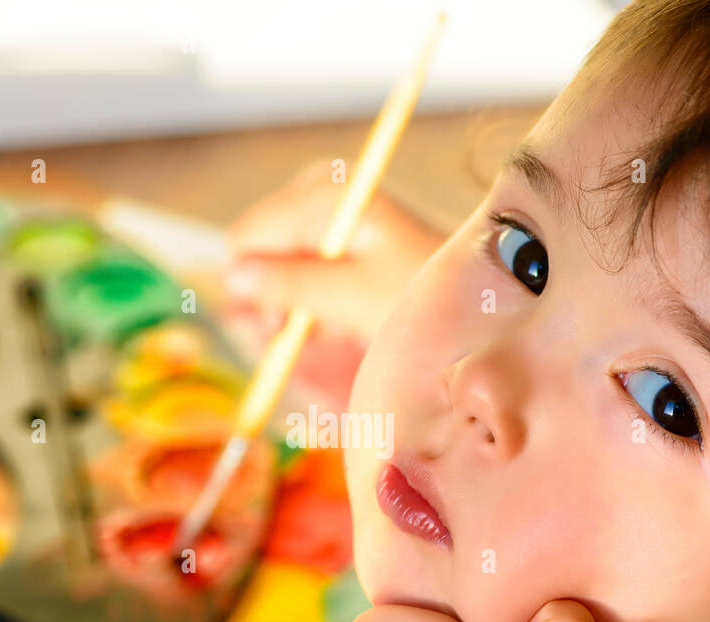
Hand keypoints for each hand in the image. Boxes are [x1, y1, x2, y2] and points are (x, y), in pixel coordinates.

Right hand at [222, 157, 445, 343]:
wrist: (476, 297)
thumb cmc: (419, 295)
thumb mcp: (352, 296)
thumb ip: (289, 285)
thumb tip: (234, 278)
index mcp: (323, 195)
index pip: (247, 238)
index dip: (252, 289)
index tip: (280, 328)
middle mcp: (321, 195)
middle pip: (257, 250)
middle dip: (269, 299)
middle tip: (303, 338)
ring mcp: (330, 217)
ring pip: (274, 266)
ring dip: (289, 310)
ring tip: (325, 336)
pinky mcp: (341, 243)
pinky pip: (300, 274)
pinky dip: (309, 306)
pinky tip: (333, 328)